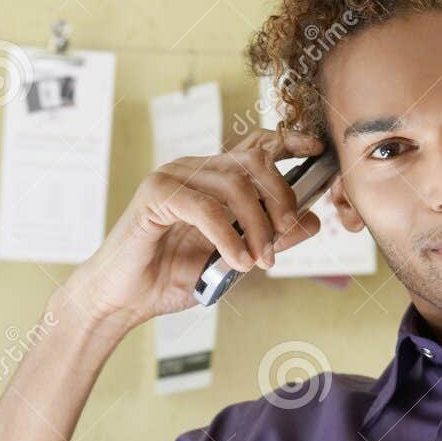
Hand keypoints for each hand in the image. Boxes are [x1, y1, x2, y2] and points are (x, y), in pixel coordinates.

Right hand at [56, 127, 327, 328]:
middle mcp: (193, 170)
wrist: (124, 299)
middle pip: (254, 161)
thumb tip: (312, 220)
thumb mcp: (233, 259)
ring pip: (235, 184)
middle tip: (284, 236)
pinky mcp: (155, 195)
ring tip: (260, 261)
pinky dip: (229, 237)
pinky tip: (237, 262)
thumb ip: (269, 239)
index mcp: (211, 179)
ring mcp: (172, 177)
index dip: (289, 141)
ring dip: (257, 226)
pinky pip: (206, 208)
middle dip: (280, 197)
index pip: (256, 146)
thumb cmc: (169, 278)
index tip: (317, 150)